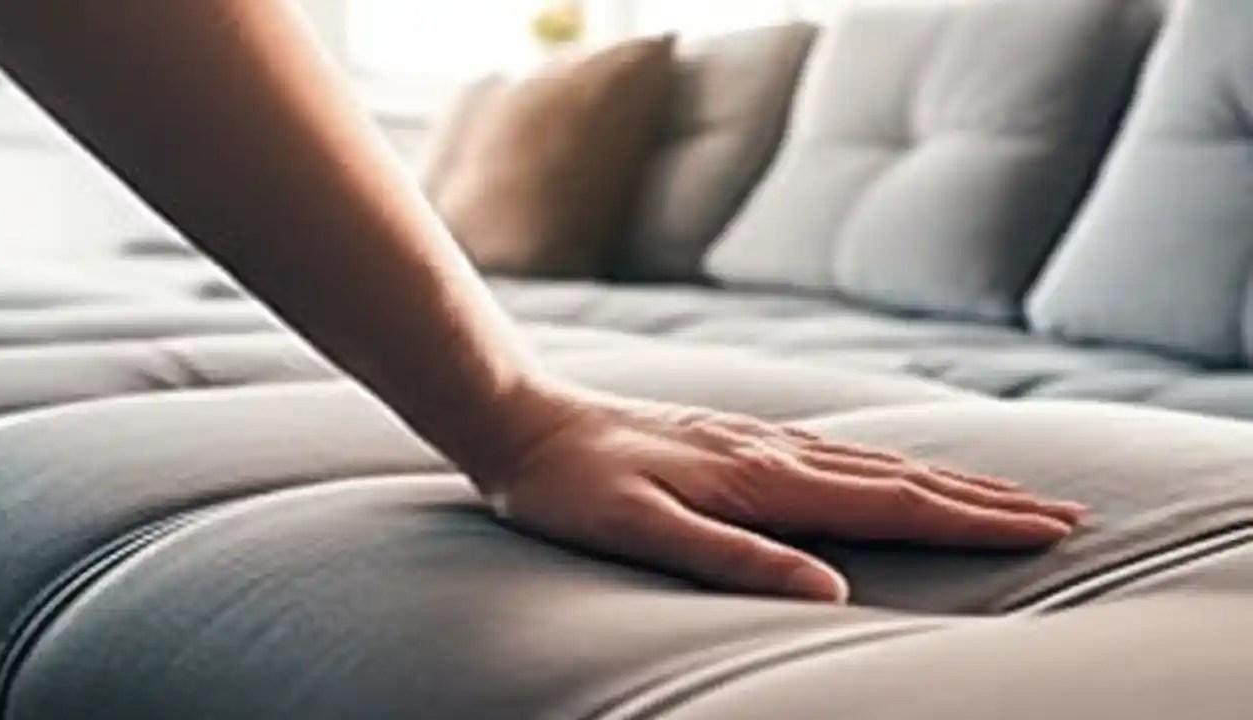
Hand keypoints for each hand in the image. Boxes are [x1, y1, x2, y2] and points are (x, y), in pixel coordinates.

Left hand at [476, 383, 1086, 603]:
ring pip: (873, 463)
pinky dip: (887, 465)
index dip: (972, 519)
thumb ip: (732, 558)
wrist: (523, 419)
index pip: (891, 505)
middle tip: (1062, 510)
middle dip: (984, 497)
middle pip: (901, 478)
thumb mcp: (641, 531)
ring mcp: (757, 443)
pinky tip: (891, 470)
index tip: (1045, 525)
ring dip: (946, 478)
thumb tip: (829, 591)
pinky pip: (835, 454)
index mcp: (763, 480)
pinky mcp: (736, 442)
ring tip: (1003, 489)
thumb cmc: (573, 485)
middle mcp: (774, 454)